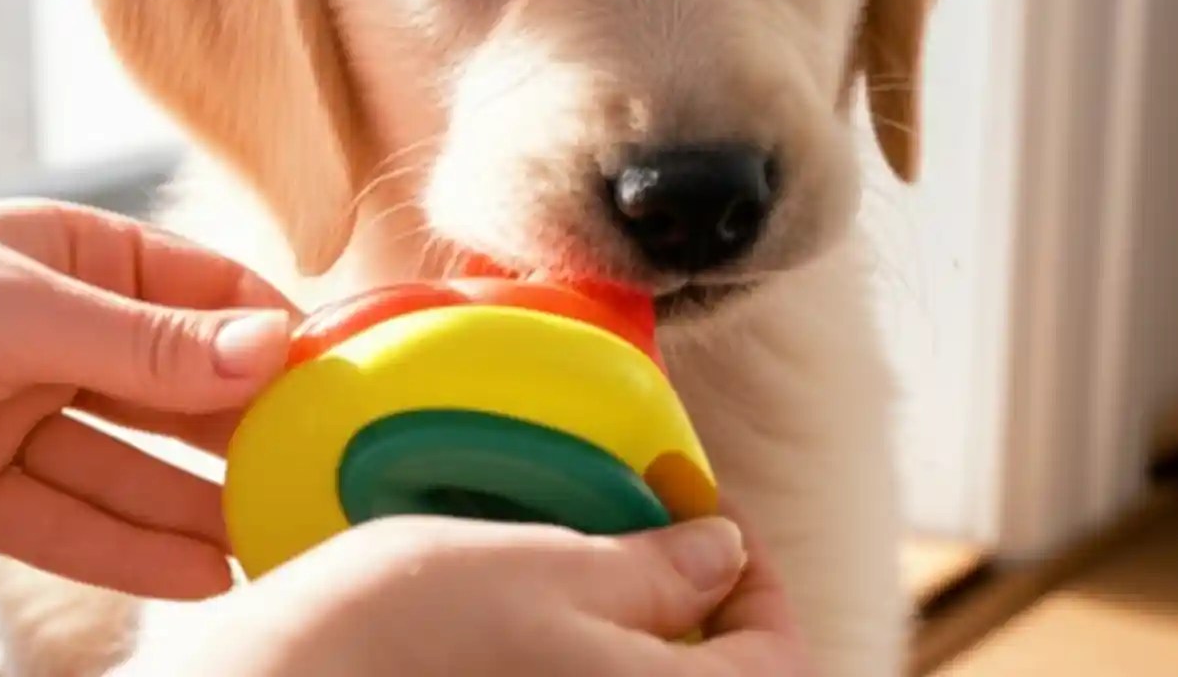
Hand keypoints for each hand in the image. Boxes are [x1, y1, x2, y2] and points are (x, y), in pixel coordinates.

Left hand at [0, 199, 298, 597]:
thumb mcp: (18, 310)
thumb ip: (147, 343)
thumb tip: (270, 348)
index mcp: (73, 257)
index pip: (203, 292)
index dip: (270, 338)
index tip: (334, 385)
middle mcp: (54, 333)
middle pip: (175, 389)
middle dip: (242, 436)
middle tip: (312, 475)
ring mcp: (12, 412)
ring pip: (128, 466)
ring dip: (195, 508)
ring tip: (267, 540)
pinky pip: (66, 522)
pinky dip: (129, 552)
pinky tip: (198, 574)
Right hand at [119, 515, 810, 675]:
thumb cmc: (399, 637)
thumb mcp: (544, 571)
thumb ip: (654, 568)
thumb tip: (721, 553)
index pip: (778, 658)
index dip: (759, 578)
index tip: (712, 516)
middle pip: (719, 676)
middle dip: (705, 603)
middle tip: (658, 533)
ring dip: (647, 625)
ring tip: (596, 559)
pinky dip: (593, 652)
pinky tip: (544, 610)